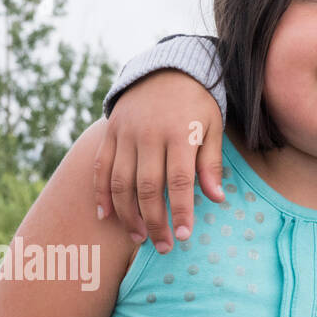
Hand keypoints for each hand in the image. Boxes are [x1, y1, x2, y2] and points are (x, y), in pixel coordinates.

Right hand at [92, 69, 224, 252]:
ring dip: (128, 214)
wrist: (166, 70)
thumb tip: (216, 199)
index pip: (180, 181)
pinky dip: (101, 193)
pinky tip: (106, 216)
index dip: (181, 210)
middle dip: (155, 221)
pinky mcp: (109, 133)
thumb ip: (211, 163)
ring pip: (121, 182)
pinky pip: (101, 167)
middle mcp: (149, 135)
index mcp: (180, 133)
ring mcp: (126, 134)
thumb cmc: (197, 103)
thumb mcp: (213, 127)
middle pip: (148, 187)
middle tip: (163, 246)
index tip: (184, 236)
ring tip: (140, 237)